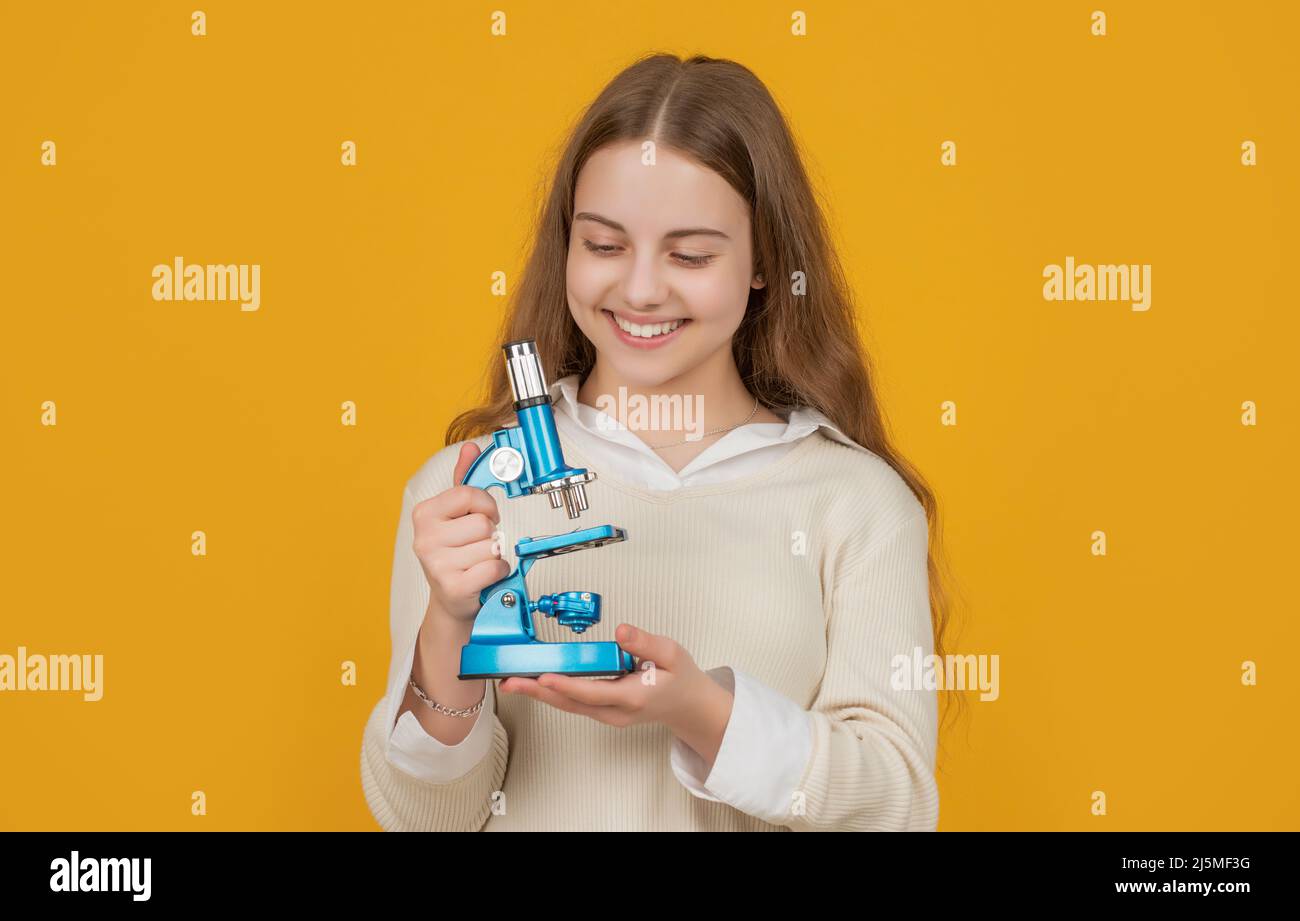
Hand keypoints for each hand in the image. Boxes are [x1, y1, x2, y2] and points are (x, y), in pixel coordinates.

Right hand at [412, 442, 509, 623]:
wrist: (450, 598)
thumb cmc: (454, 553)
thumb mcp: (454, 514)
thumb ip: (463, 480)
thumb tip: (470, 448)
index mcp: (424, 513)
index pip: (469, 494)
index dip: (486, 505)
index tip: (483, 515)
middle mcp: (425, 538)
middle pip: (483, 523)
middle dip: (489, 534)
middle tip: (477, 544)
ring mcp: (436, 564)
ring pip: (491, 547)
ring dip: (492, 555)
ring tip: (477, 561)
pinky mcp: (453, 586)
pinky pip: (494, 568)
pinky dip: (497, 572)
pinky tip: (482, 576)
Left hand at [500, 624, 735, 767]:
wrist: (689, 706)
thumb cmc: (681, 679)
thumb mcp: (672, 653)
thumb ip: (645, 642)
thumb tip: (621, 631)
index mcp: (634, 697)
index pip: (593, 692)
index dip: (566, 685)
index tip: (544, 677)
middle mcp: (617, 712)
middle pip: (572, 703)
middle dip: (539, 693)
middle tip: (511, 683)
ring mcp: (609, 715)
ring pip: (570, 706)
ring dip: (541, 695)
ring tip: (514, 683)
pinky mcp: (604, 712)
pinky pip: (575, 704)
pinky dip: (554, 694)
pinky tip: (536, 685)